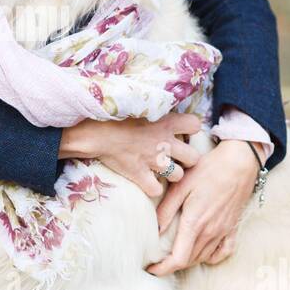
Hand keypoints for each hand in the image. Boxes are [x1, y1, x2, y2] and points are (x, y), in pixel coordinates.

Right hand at [58, 112, 203, 199]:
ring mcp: (153, 160)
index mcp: (166, 121)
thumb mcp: (138, 101)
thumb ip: (154, 103)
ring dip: (171, 174)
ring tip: (160, 168)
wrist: (94, 129)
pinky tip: (146, 180)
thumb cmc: (113, 111)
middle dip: (186, 158)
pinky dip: (152, 187)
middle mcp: (164, 142)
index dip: (190, 129)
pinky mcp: (139, 174)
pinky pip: (156, 190)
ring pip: (178, 176)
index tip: (180, 130)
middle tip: (174, 154)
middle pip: (193, 157)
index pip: (195, 125)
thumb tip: (160, 99)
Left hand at [145, 139, 260, 276]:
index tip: (151, 268)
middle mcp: (210, 232)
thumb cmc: (209, 170)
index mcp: (195, 223)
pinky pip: (223, 252)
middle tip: (158, 260)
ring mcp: (223, 232)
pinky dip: (211, 257)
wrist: (240, 162)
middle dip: (171, 265)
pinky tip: (202, 252)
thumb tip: (155, 231)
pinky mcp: (233, 228)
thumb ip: (166, 210)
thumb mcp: (181, 186)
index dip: (162, 269)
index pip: (178, 259)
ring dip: (187, 260)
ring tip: (174, 255)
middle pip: (189, 261)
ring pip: (203, 258)